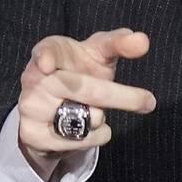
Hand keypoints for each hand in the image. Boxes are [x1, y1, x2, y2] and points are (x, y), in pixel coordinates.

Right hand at [17, 28, 155, 180]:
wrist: (53, 106)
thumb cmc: (80, 69)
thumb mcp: (98, 52)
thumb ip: (119, 43)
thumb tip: (142, 40)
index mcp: (50, 52)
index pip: (47, 51)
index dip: (45, 57)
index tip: (47, 65)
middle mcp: (34, 79)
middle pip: (85, 90)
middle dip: (122, 97)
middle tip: (149, 102)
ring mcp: (31, 108)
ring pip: (87, 119)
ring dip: (102, 117)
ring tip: (90, 108)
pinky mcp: (35, 135)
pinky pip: (82, 140)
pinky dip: (96, 136)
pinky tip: (84, 126)